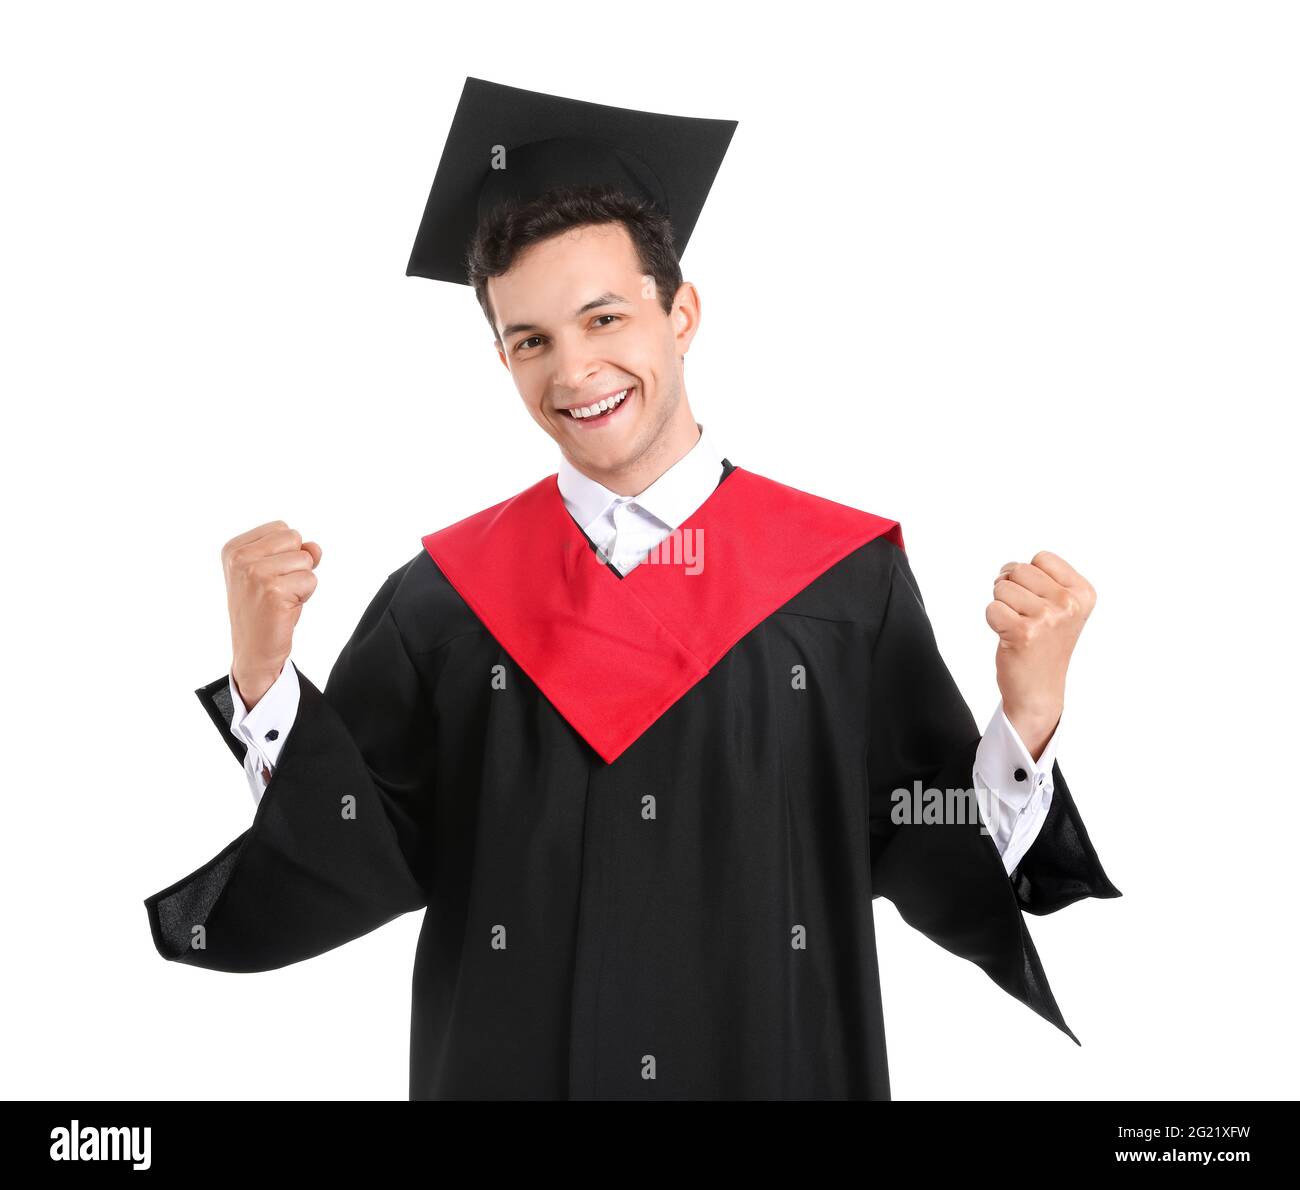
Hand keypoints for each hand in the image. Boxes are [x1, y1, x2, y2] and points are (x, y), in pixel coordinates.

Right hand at [223, 520, 320, 706]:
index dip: (286, 554)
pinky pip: (310, 579)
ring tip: (281, 600)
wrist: (254, 652)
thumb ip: (295, 552)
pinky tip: (284, 610)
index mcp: (233, 549)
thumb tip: (315, 548)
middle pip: (294, 538)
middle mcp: (240, 558)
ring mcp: (255, 574)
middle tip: (278, 590)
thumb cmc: (265, 611)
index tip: (269, 578)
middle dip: (295, 565)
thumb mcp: (275, 573)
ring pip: (305, 559)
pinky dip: (304, 596)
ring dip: (301, 582)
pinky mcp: (273, 591)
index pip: (282, 529)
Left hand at [985, 550, 1094, 746]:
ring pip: (1002, 587)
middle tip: (1022, 615)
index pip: (1041, 557)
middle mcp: (1069, 604)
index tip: (1036, 600)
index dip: (1028, 576)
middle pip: (1018, 569)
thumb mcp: (1062, 608)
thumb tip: (1009, 568)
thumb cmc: (1045, 644)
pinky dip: (993, 621)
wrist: (1039, 690)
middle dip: (1011, 588)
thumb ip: (1044, 579)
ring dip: (1002, 606)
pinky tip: (1009, 637)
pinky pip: (991, 608)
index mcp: (1083, 593)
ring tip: (1017, 626)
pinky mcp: (1024, 633)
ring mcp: (1047, 618)